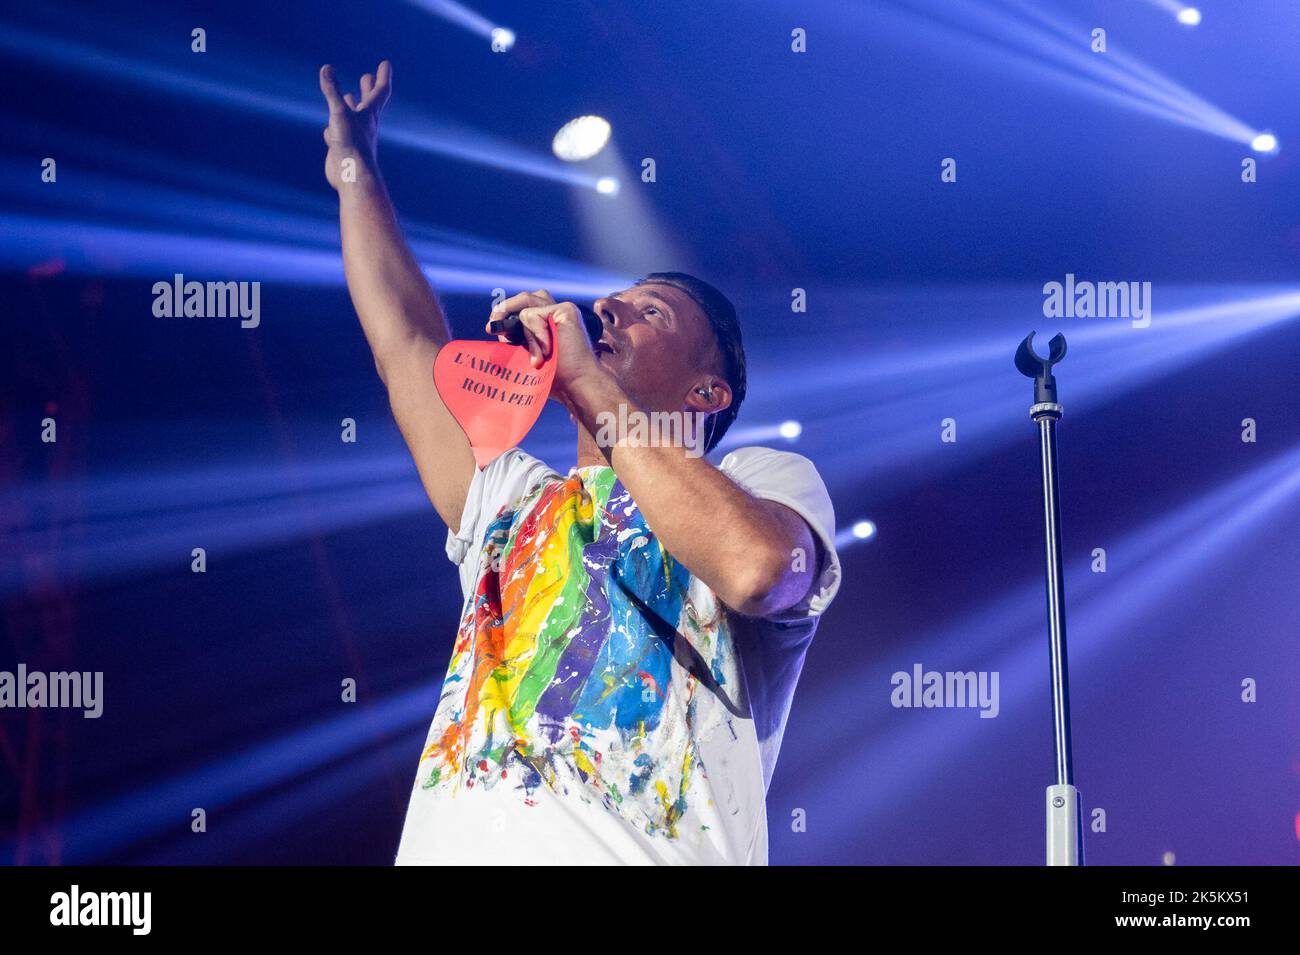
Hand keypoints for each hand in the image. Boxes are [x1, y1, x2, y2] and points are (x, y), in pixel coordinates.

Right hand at [319, 61, 391, 191]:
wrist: (351, 178)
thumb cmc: (351, 146)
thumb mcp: (340, 114)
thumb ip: (333, 92)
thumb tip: (326, 68)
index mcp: (369, 115)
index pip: (380, 91)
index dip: (383, 77)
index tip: (385, 64)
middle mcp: (363, 125)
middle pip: (368, 102)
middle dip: (368, 88)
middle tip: (367, 76)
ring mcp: (353, 137)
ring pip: (351, 118)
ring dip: (350, 106)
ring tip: (349, 97)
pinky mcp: (341, 149)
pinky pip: (337, 134)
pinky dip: (333, 128)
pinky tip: (328, 130)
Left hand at [486, 290, 604, 405]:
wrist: (575, 385)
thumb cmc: (555, 377)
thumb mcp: (528, 355)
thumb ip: (516, 340)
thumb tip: (495, 328)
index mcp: (548, 322)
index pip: (523, 306)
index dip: (506, 312)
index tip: (491, 328)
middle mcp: (555, 313)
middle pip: (524, 298)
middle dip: (505, 309)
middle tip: (493, 327)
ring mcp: (561, 310)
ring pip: (526, 306)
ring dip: (524, 332)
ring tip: (534, 353)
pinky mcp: (566, 310)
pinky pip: (532, 315)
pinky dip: (534, 335)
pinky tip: (547, 350)